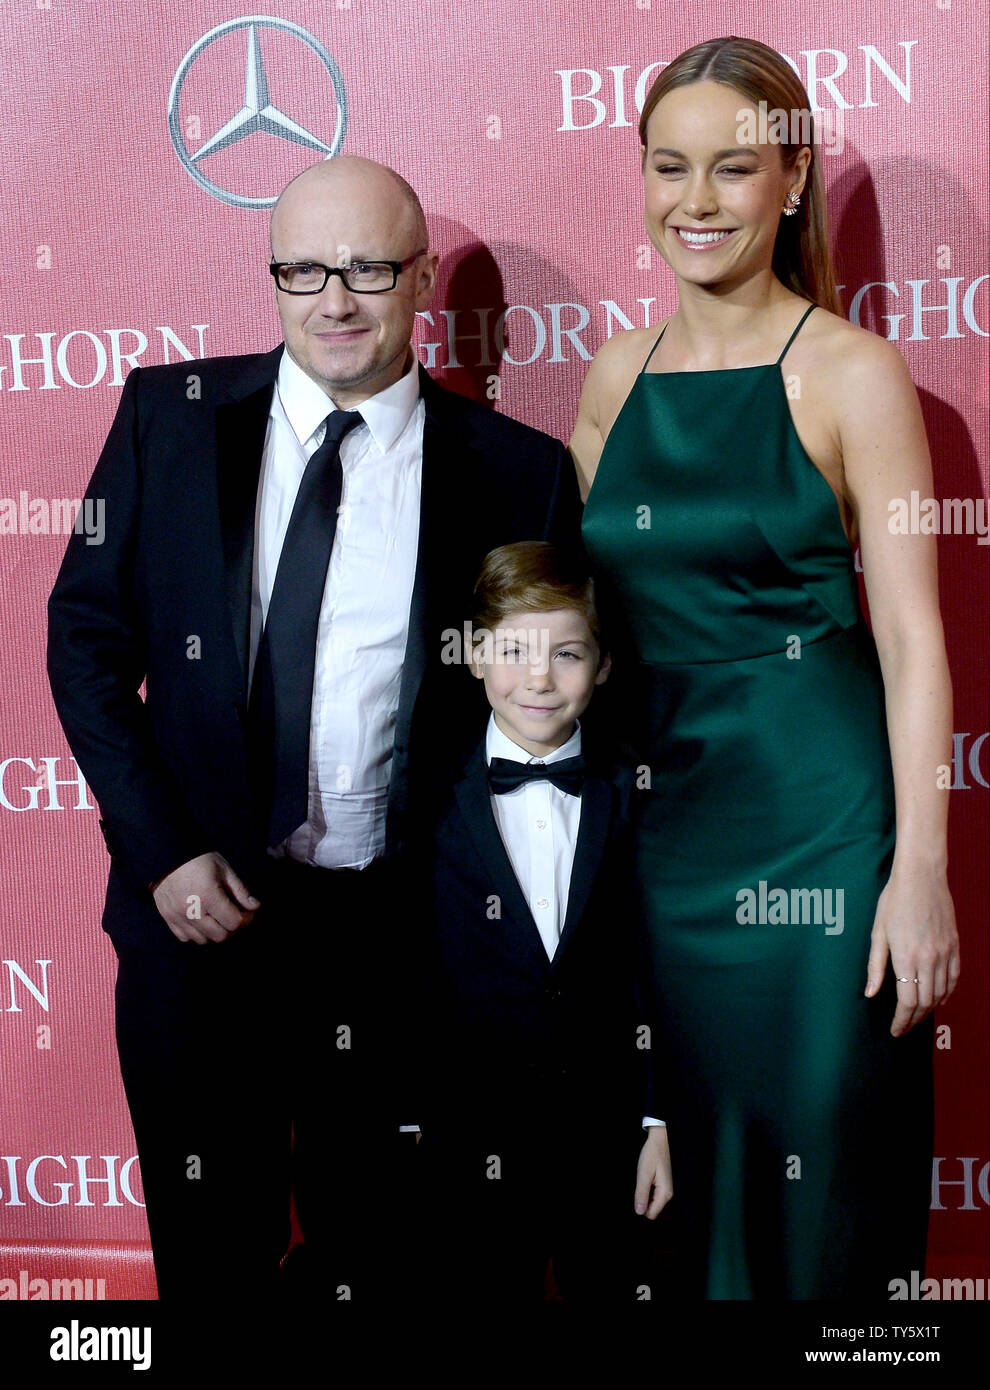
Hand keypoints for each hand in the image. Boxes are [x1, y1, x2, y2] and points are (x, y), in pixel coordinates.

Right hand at [151, 851, 259, 944]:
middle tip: (234, 915)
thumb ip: (240, 890)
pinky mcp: (167, 918)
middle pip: (220, 936)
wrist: (167, 854)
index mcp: (208, 896)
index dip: (246, 919)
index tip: (248, 912)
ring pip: (203, 940)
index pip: (233, 922)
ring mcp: (177, 916)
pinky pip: (185, 937)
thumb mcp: (224, 869)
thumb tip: (255, 906)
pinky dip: (196, 933)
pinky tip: (201, 920)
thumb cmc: (198, 859)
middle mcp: (191, 910)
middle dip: (232, 928)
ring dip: (214, 932)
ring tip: (218, 918)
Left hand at [634, 1125, 671, 1218]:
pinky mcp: (664, 1186)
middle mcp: (668, 1195)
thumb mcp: (643, 1174)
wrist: (660, 1140)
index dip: (641, 1209)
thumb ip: (641, 1194)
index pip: (651, 1214)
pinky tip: (645, 1181)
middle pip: (653, 1211)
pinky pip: (654, 1197)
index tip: (635, 1197)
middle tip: (638, 1187)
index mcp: (665, 1193)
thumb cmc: (652, 1155)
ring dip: (645, 1197)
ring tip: (641, 1183)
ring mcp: (667, 1190)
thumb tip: (639, 1212)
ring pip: (653, 1204)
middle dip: (643, 1203)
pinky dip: (648, 1192)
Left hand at [865, 861, 959, 1035]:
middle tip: (904, 1027)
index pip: (907, 1002)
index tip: (895, 1030)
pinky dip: (947, 993)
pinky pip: (954, 978)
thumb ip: (875, 966)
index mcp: (906, 957)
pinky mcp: (954, 946)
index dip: (901, 1021)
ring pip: (941, 993)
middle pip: (924, 1002)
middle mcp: (929, 959)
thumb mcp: (878, 932)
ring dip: (929, 1009)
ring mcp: (945, 953)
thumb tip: (870, 993)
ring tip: (917, 1016)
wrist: (922, 877)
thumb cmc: (894, 900)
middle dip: (913, 1019)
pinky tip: (940, 1000)